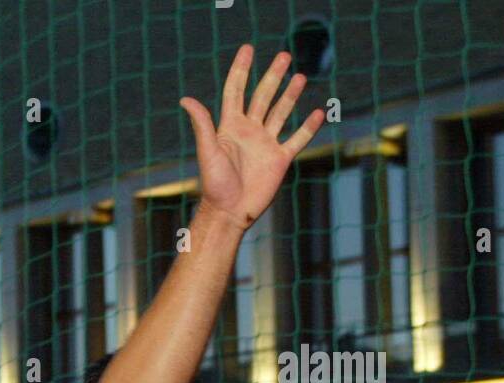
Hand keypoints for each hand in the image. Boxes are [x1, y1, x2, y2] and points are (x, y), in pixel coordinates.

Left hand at [179, 44, 325, 229]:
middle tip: (284, 56)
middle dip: (272, 76)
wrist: (230, 212)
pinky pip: (297, 139)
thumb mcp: (207, 151)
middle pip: (262, 97)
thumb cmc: (215, 185)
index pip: (236, 91)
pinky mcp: (279, 160)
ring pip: (280, 113)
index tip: (248, 49)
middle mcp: (249, 132)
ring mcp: (265, 145)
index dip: (241, 70)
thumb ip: (202, 124)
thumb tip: (186, 99)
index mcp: (230, 127)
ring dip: (290, 96)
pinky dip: (308, 127)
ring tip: (300, 77)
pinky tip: (318, 112)